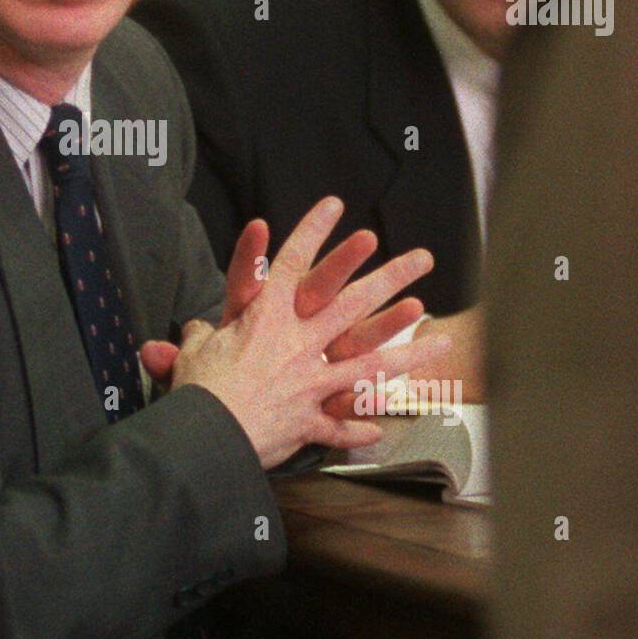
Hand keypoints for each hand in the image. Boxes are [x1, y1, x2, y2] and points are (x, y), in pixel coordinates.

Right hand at [163, 197, 451, 468]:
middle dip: (391, 276)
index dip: (311, 231)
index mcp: (266, 316)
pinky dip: (358, 428)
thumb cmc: (198, 386)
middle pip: (354, 303)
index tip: (333, 205)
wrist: (206, 433)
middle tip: (422, 258)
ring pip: (370, 363)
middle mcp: (298, 343)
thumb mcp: (195, 348)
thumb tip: (198, 328)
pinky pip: (339, 425)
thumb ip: (203, 333)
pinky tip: (379, 429)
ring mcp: (311, 382)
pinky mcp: (310, 420)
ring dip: (409, 353)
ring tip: (442, 341)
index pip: (291, 262)